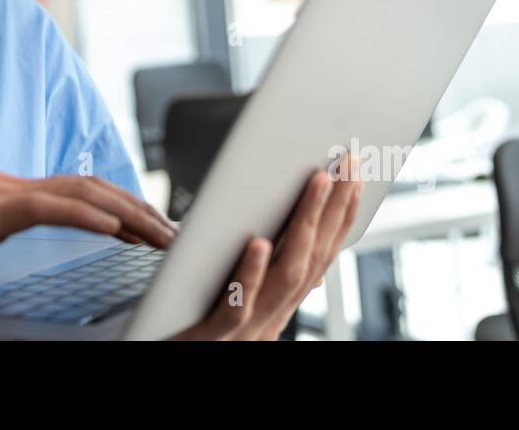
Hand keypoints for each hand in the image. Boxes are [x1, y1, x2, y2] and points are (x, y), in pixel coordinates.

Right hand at [0, 130, 176, 251]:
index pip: (78, 193)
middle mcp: (17, 187)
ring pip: (84, 195)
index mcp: (11, 191)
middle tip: (174, 233)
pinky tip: (112, 225)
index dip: (118, 204)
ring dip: (128, 213)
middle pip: (94, 189)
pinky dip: (84, 214)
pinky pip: (47, 208)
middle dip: (139, 210)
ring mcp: (6, 194)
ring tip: (159, 232)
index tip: (148, 224)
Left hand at [172, 160, 362, 339]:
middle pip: (311, 259)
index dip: (340, 219)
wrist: (164, 356)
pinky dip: (251, 275)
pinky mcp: (211, 339)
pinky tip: (258, 243)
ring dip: (305, 227)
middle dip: (335, 209)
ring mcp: (245, 331)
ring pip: (285, 278)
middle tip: (347, 163)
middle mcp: (269, 318)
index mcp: (276, 307)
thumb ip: (261, 276)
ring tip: (318, 182)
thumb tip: (300, 246)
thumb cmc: (190, 327)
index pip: (318, 257)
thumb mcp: (234, 300)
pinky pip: (236, 309)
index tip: (354, 178)